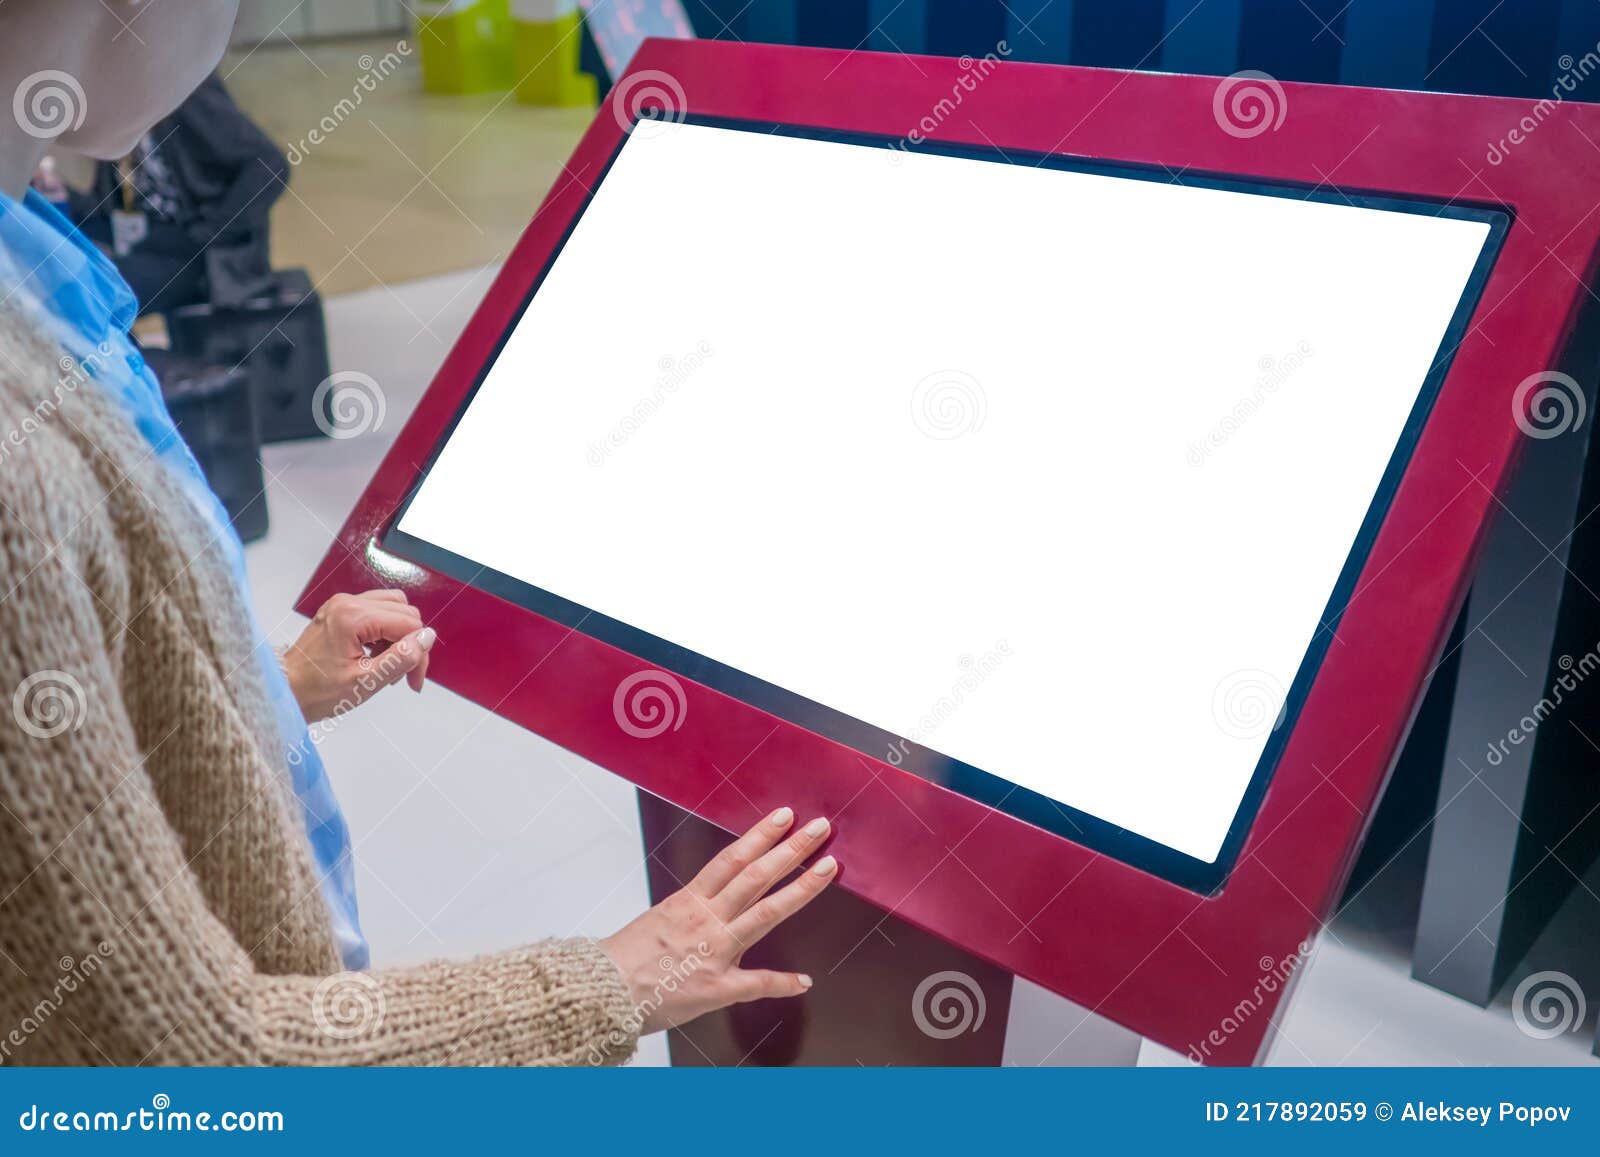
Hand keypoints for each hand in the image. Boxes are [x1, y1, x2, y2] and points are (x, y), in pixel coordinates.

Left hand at [282, 589, 435, 722]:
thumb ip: (401, 658)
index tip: (413, 680)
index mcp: (352, 616)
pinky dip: (385, 632)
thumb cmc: (315, 691)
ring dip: (399, 636)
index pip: (408, 623)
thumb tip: (427, 637)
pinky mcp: (340, 610)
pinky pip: (377, 611)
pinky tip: (377, 655)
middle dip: (410, 644)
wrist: (285, 691)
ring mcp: (342, 604)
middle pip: (404, 612)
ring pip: (393, 607)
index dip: (418, 652)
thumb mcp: (366, 681)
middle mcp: (348, 602)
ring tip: (389, 664)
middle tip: (405, 675)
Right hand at [599, 807, 836, 1034]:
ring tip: (828, 869)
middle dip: (791, 850)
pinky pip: (755, 984)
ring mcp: (714, 952)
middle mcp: (705, 920)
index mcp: (689, 902)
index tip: (784, 816)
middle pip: (756, 877)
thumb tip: (709, 905)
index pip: (732, 859)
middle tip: (819, 829)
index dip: (761, 835)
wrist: (601, 992)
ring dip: (800, 890)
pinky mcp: (716, 987)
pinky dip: (781, 983)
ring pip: (764, 915)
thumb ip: (690, 912)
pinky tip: (803, 981)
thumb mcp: (658, 920)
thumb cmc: (624, 959)